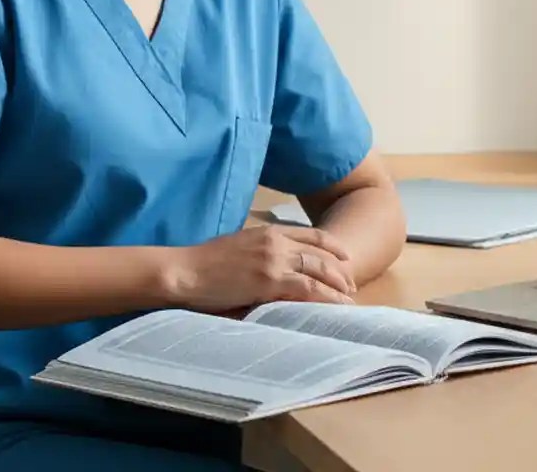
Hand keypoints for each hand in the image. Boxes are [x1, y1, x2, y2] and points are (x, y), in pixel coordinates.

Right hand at [167, 225, 357, 311]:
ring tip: (349, 298)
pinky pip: (307, 288)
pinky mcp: (269, 281)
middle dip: (340, 270)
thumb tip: (274, 268)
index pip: (311, 235)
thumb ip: (260, 253)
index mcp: (268, 232)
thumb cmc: (204, 264)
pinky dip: (326, 297)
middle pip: (320, 254)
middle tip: (351, 285)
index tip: (345, 257)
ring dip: (337, 285)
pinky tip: (336, 305)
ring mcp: (274, 260)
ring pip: (318, 270)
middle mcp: (276, 242)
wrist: (185, 271)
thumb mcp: (238, 247)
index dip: (332, 247)